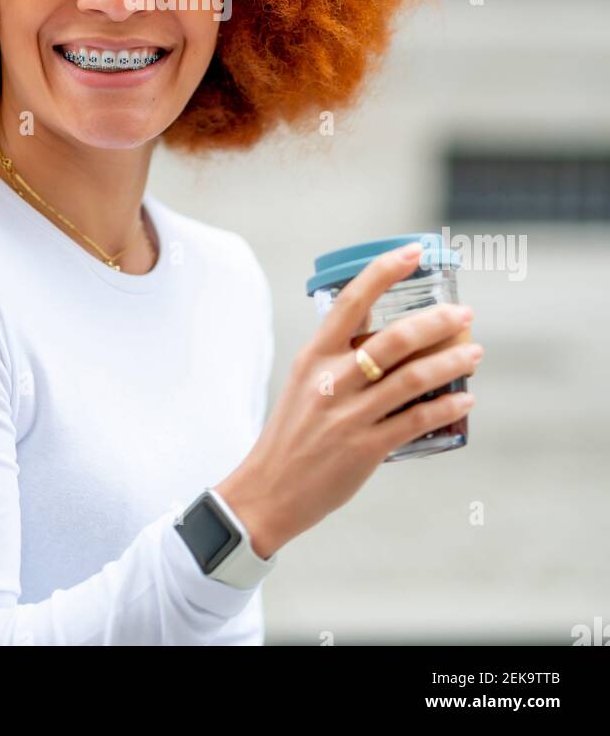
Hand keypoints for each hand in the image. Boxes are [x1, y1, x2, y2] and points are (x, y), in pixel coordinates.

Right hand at [215, 241, 481, 557]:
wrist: (269, 490)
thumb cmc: (291, 433)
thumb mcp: (304, 382)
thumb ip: (338, 359)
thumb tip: (386, 340)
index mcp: (314, 356)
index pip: (351, 300)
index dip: (385, 272)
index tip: (414, 252)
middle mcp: (332, 380)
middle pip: (394, 340)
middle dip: (437, 323)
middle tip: (463, 315)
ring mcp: (349, 415)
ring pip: (412, 379)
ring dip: (450, 362)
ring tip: (474, 353)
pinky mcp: (366, 448)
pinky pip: (415, 421)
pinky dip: (445, 407)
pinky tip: (464, 399)